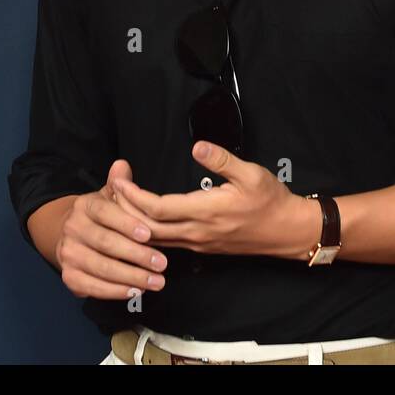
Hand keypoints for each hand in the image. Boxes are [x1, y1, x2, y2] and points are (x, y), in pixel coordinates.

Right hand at [55, 158, 168, 299]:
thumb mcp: (108, 197)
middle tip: (162, 264)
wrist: (68, 237)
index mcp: (84, 207)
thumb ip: (118, 185)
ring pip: (102, 268)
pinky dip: (115, 291)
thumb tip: (122, 165)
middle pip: (106, 244)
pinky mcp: (69, 277)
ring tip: (157, 281)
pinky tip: (135, 291)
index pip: (106, 214)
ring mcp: (69, 254)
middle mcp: (72, 229)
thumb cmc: (100, 218)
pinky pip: (93, 287)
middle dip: (136, 255)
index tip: (149, 234)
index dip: (127, 224)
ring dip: (131, 277)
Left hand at [109, 141, 313, 259]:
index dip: (132, 195)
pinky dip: (147, 230)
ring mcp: (197, 243)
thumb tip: (197, 147)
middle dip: (123, 209)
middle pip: (147, 227)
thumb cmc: (270, 201)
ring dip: (132, 222)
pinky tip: (139, 220)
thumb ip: (222, 160)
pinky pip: (166, 242)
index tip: (117, 179)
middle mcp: (196, 232)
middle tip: (108, 188)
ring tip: (118, 202)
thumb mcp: (251, 173)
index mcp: (205, 212)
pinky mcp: (201, 247)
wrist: (286, 232)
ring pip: (154, 239)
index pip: (157, 208)